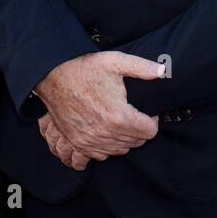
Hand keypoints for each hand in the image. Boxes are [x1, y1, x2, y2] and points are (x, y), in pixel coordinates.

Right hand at [35, 52, 160, 159]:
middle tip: (134, 114)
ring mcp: (91, 141)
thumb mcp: (116, 62)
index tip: (147, 112)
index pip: (149, 132)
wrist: (53, 76)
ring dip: (124, 138)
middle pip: (136, 142)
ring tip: (120, 121)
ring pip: (120, 150)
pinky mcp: (79, 143)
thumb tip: (163, 71)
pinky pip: (101, 155)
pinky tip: (107, 130)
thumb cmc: (84, 68)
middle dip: (139, 129)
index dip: (152, 121)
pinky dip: (107, 146)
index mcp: (119, 116)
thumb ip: (142, 67)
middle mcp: (106, 133)